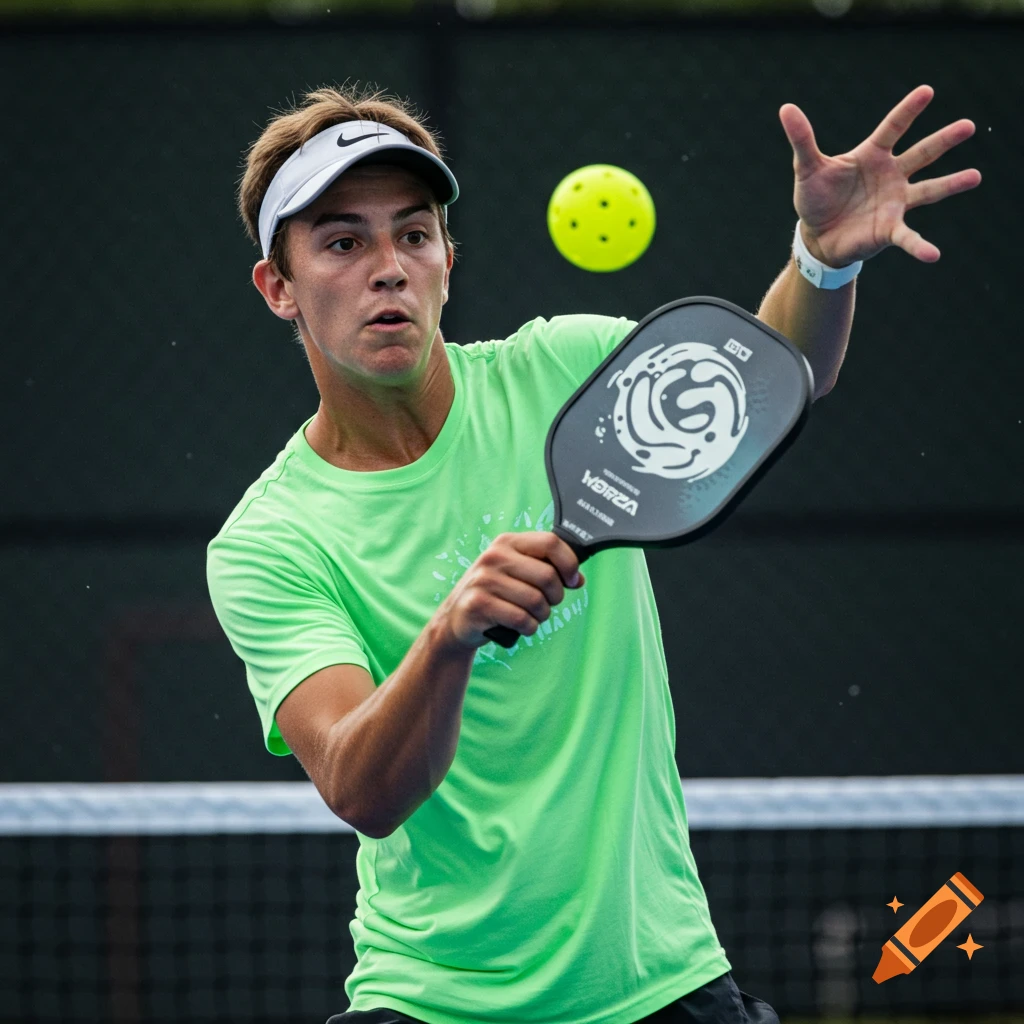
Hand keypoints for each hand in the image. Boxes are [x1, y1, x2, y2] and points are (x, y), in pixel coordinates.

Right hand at [435, 532, 584, 649]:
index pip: (551, 542)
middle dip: (555, 598)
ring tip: (530, 616)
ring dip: (541, 616)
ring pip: (537, 601)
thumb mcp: (517, 574)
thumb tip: (578, 579)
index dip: (569, 564)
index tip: (571, 581)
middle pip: (548, 576)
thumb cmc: (494, 594)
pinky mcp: (478, 604)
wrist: (456, 619)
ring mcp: (484, 580)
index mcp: (507, 542)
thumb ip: (547, 570)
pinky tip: (519, 626)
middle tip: (546, 604)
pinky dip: (528, 628)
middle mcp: (494, 556)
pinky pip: (522, 619)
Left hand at [779, 84, 981, 266]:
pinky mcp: (889, 229)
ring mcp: (894, 202)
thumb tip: (786, 109)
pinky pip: (907, 238)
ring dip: (951, 184)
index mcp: (872, 155)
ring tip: (974, 176)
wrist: (817, 237)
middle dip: (943, 140)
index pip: (893, 128)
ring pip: (928, 190)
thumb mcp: (807, 168)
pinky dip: (919, 246)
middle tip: (968, 126)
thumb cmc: (816, 199)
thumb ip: (802, 140)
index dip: (908, 111)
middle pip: (921, 154)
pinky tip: (933, 254)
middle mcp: (890, 175)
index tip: (927, 91)